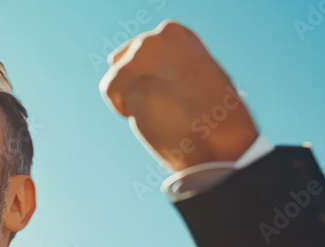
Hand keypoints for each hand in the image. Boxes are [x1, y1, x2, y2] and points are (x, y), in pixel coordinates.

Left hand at [99, 20, 258, 171]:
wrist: (214, 135)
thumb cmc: (215, 112)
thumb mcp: (200, 72)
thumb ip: (175, 64)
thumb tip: (152, 72)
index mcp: (174, 33)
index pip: (146, 49)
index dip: (152, 74)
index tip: (169, 92)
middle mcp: (154, 38)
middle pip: (125, 59)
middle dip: (136, 84)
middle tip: (160, 106)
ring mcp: (137, 56)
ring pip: (116, 77)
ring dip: (131, 97)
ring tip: (158, 111)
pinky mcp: (122, 78)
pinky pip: (109, 91)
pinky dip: (123, 107)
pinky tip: (147, 115)